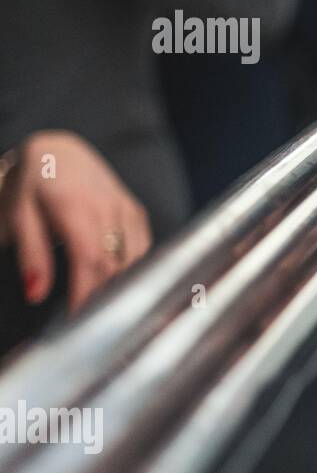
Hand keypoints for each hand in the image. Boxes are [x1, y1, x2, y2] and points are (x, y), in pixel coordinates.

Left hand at [0, 132, 151, 312]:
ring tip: (100, 307)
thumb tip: (35, 293)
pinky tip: (115, 281)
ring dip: (119, 286)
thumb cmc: (33, 183)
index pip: (90, 260)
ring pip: (134, 260)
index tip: (76, 321)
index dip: (87, 294)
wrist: (59, 151)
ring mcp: (127, 209)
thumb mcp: (17, 214)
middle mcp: (108, 207)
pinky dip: (131, 270)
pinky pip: (142, 249)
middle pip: (114, 265)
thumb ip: (30, 254)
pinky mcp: (137, 213)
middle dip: (101, 297)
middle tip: (84, 321)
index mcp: (75, 206)